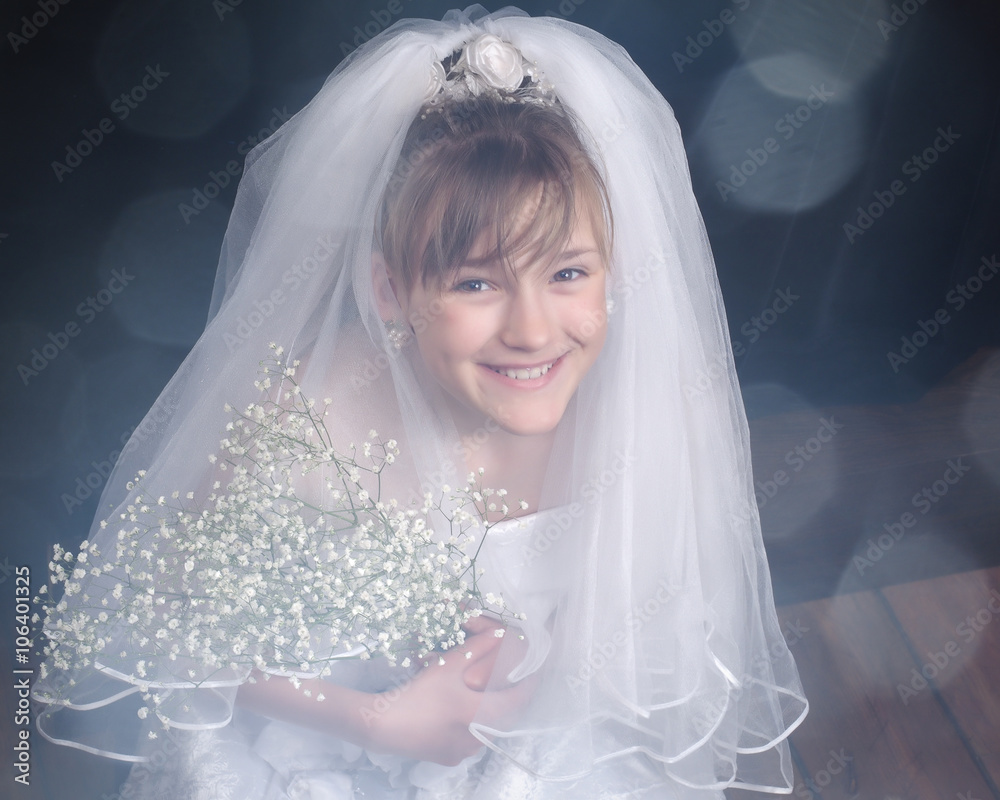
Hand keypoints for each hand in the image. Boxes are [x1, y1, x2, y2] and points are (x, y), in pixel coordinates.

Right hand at [363, 622, 537, 765]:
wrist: (383, 725)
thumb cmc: (419, 693)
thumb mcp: (448, 664)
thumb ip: (477, 647)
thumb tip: (499, 633)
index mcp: (482, 716)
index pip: (518, 701)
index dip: (527, 685)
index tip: (532, 672)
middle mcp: (477, 739)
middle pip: (502, 717)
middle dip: (505, 698)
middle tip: (504, 680)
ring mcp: (463, 752)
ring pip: (485, 730)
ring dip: (486, 713)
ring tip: (478, 695)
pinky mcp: (448, 759)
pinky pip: (468, 741)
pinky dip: (469, 726)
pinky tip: (456, 713)